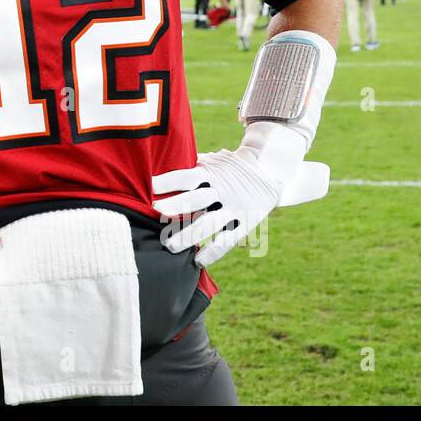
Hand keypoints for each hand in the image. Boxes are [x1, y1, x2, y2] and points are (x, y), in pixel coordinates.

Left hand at [152, 146, 281, 267]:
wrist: (270, 170)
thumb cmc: (230, 166)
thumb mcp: (214, 159)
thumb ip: (193, 164)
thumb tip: (161, 161)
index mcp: (211, 172)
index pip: (187, 176)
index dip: (169, 181)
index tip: (150, 186)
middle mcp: (222, 190)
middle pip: (196, 199)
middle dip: (176, 206)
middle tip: (156, 212)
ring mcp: (235, 207)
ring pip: (209, 224)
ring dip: (188, 236)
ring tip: (170, 246)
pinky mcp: (246, 222)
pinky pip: (228, 240)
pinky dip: (213, 252)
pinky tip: (197, 261)